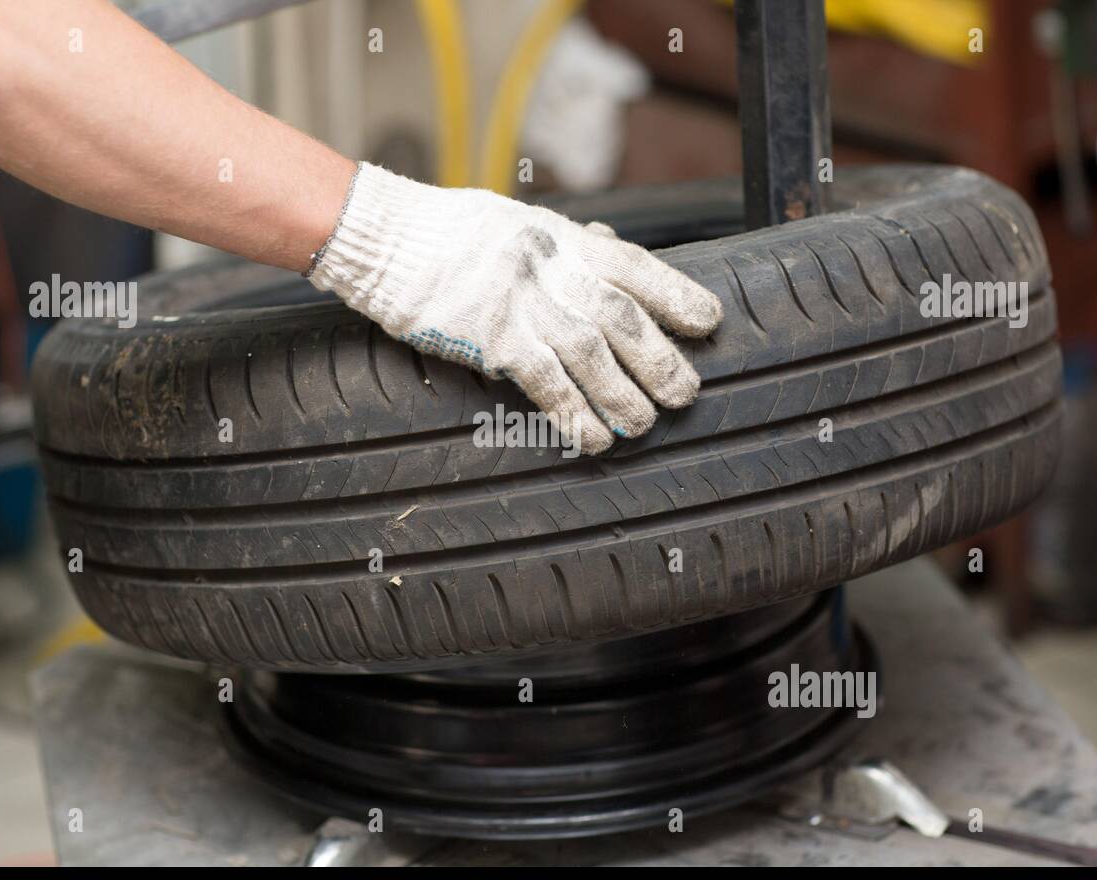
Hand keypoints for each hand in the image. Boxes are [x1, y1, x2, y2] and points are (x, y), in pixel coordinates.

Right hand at [308, 163, 723, 454]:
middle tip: (685, 393)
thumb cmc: (452, 232)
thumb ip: (567, 245)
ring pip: (592, 354)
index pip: (635, 267)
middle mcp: (551, 269)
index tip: (708, 322)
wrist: (387, 238)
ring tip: (644, 424)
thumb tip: (612, 251)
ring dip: (623, 395)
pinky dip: (573, 413)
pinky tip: (592, 438)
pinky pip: (545, 382)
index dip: (676, 296)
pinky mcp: (492, 338)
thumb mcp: (520, 224)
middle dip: (659, 359)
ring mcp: (522, 304)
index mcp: (563, 239)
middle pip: (622, 318)